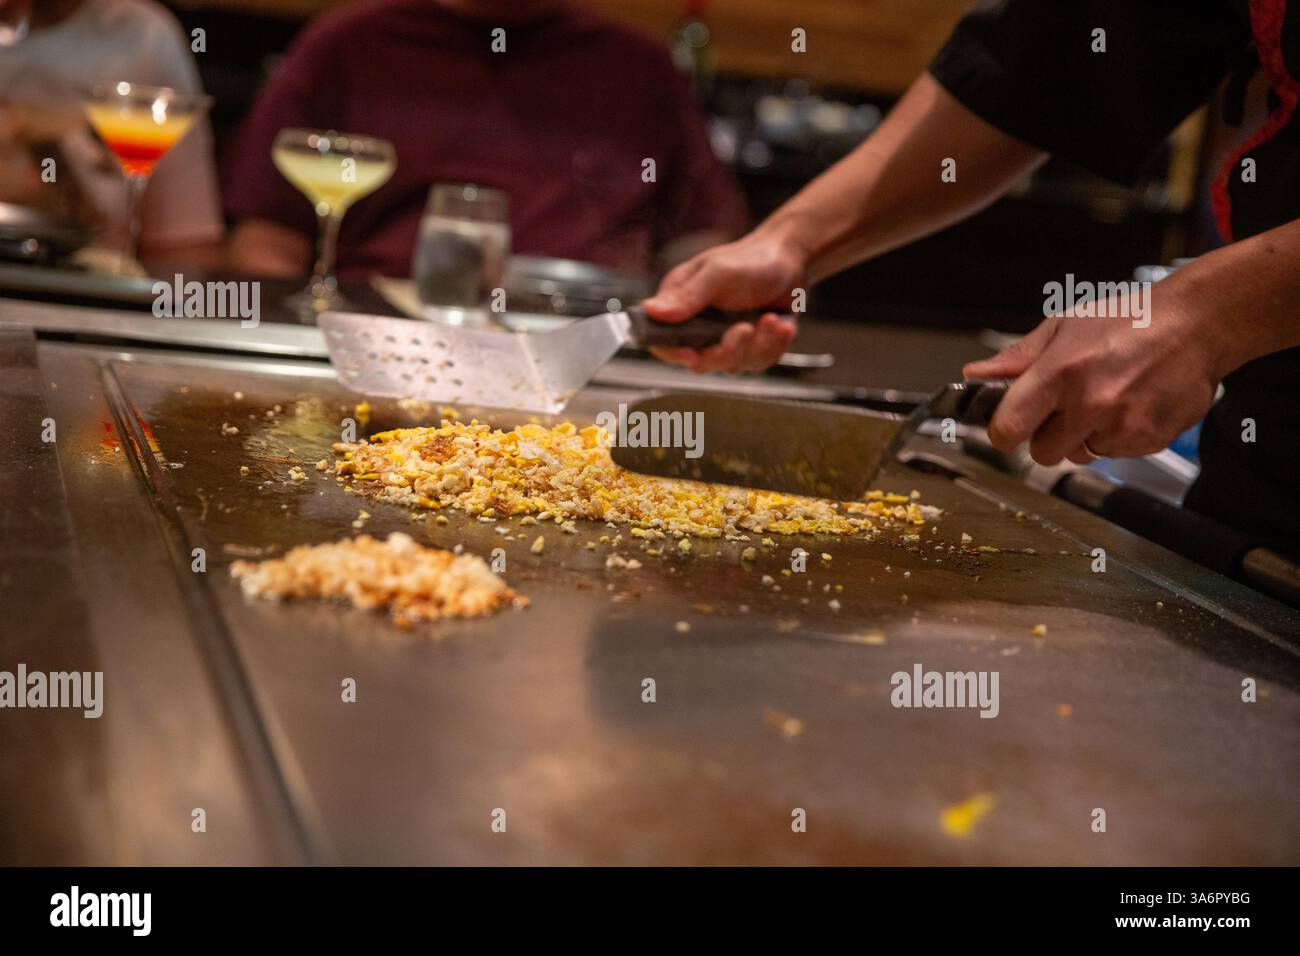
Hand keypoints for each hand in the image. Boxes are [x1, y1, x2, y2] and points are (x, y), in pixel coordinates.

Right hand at [641, 231, 801, 372]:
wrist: (791, 262)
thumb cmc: (751, 260)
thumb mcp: (718, 274)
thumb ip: (687, 296)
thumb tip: (651, 311)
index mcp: (679, 306)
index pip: (660, 341)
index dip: (672, 353)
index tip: (692, 353)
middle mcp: (698, 327)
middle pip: (699, 362)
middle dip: (727, 350)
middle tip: (746, 328)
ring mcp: (723, 341)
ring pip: (732, 366)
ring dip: (758, 344)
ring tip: (772, 319)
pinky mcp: (749, 349)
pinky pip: (757, 363)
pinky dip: (773, 345)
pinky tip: (780, 324)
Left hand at [963, 284, 1222, 464]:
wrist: (1197, 324)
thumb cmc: (1129, 319)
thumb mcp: (1064, 326)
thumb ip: (1017, 358)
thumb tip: (975, 374)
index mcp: (1060, 373)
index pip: (1008, 428)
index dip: (1003, 432)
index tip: (1008, 427)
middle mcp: (1090, 403)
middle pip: (1042, 454)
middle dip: (1046, 436)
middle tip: (1064, 409)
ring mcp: (1122, 425)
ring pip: (1080, 457)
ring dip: (1083, 438)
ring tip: (1103, 400)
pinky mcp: (1150, 439)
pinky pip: (1115, 455)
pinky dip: (1116, 438)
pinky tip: (1128, 406)